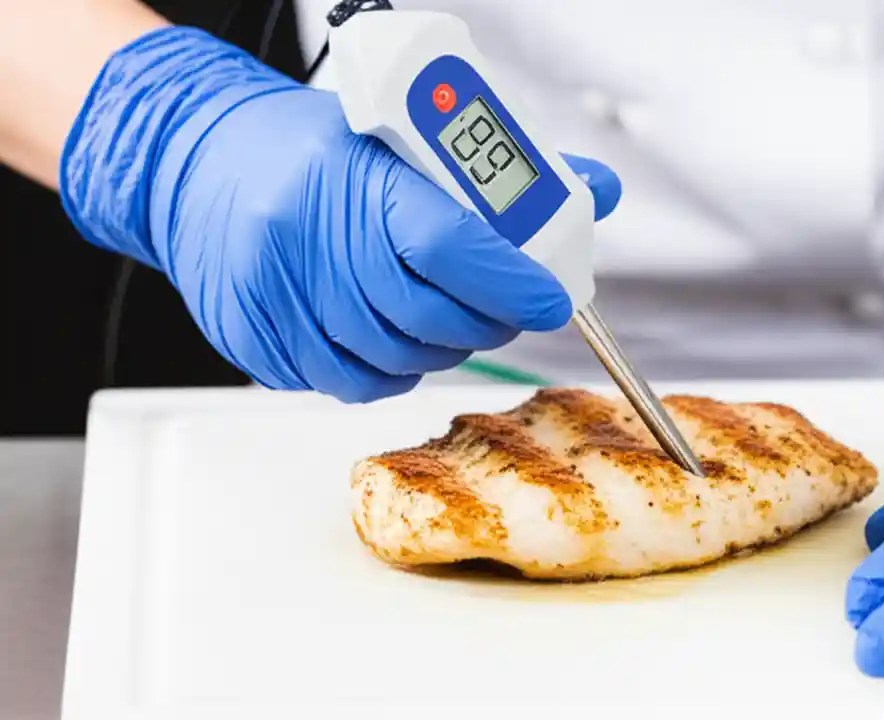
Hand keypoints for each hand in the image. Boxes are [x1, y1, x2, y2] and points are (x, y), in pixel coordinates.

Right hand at [61, 28, 620, 401]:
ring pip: (393, 359)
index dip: (513, 281)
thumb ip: (499, 176)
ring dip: (440, 348)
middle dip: (487, 320)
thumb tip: (598, 192)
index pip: (452, 243)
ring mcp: (273, 294)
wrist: (193, 159)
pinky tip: (390, 338)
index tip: (549, 297)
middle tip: (507, 306)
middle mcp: (305, 236)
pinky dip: (386, 370)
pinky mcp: (253, 338)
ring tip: (445, 317)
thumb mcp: (398, 138)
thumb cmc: (305, 148)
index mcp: (350, 175)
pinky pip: (345, 382)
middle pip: (428, 315)